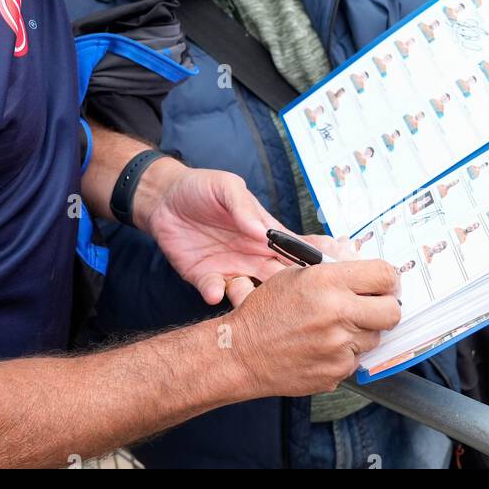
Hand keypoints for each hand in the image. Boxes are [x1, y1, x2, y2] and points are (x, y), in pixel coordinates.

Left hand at [136, 160, 297, 305]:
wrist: (164, 198)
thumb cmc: (201, 188)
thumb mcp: (226, 187)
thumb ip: (243, 206)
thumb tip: (263, 231)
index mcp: (266, 233)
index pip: (296, 252)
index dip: (312, 265)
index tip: (324, 278)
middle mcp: (253, 255)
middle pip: (280, 281)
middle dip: (288, 293)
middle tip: (291, 299)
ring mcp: (230, 268)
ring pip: (252, 295)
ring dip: (254, 301)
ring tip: (248, 294)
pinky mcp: (205, 277)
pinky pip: (215, 292)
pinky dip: (216, 294)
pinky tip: (214, 289)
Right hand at [228, 259, 401, 397]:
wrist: (241, 352)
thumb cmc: (264, 312)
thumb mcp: (294, 276)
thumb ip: (332, 273)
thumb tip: (365, 275)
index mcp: (326, 282)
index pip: (384, 275)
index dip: (390, 279)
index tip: (387, 283)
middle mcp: (337, 313)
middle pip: (392, 311)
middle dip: (387, 307)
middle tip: (374, 306)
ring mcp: (339, 346)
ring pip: (375, 338)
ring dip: (361, 332)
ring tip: (333, 328)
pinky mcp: (337, 372)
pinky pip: (356, 359)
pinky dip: (344, 353)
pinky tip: (321, 346)